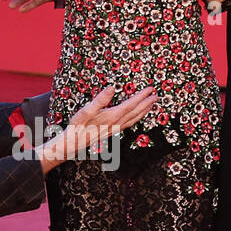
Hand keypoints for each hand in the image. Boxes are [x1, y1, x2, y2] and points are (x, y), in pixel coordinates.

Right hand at [36, 85, 158, 171]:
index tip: (150, 89)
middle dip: (147, 103)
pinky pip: (129, 123)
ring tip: (152, 104)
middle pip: (136, 112)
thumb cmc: (78, 126)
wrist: (73, 143)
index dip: (141, 96)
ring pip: (134, 119)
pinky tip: (137, 116)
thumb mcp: (86, 110)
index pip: (131, 104)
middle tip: (156, 95)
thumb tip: (112, 88)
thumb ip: (100, 99)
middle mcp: (116, 124)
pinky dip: (137, 118)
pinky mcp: (112, 132)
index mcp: (112, 116)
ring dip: (144, 111)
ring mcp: (115, 129)